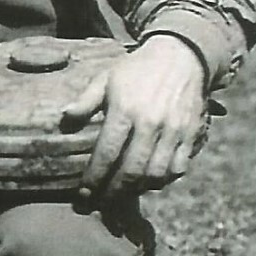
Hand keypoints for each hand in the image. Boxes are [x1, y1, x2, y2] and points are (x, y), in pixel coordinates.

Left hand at [62, 34, 207, 200]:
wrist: (182, 54)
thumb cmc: (138, 69)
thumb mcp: (107, 78)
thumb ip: (86, 101)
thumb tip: (64, 118)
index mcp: (124, 110)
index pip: (106, 154)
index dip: (94, 178)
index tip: (84, 193)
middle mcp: (150, 123)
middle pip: (130, 171)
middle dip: (113, 192)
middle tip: (101, 202)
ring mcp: (173, 131)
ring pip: (156, 174)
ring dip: (138, 189)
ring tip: (124, 192)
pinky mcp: (191, 134)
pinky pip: (178, 167)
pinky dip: (164, 180)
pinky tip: (151, 180)